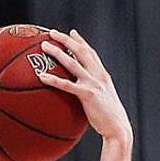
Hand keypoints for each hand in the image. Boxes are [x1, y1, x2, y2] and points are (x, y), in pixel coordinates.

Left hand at [34, 30, 131, 145]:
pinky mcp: (88, 94)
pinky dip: (53, 79)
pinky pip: (67, 85)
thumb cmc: (109, 119)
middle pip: (81, 51)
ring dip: (57, 52)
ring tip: (44, 46)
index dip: (81, 41)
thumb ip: (93, 91)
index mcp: (103, 75)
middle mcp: (99, 75)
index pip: (91, 53)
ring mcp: (93, 83)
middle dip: (66, 39)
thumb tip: (81, 93)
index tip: (72, 32)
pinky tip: (41, 76)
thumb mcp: (103, 100)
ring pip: (72, 63)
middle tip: (52, 33)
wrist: (118, 128)